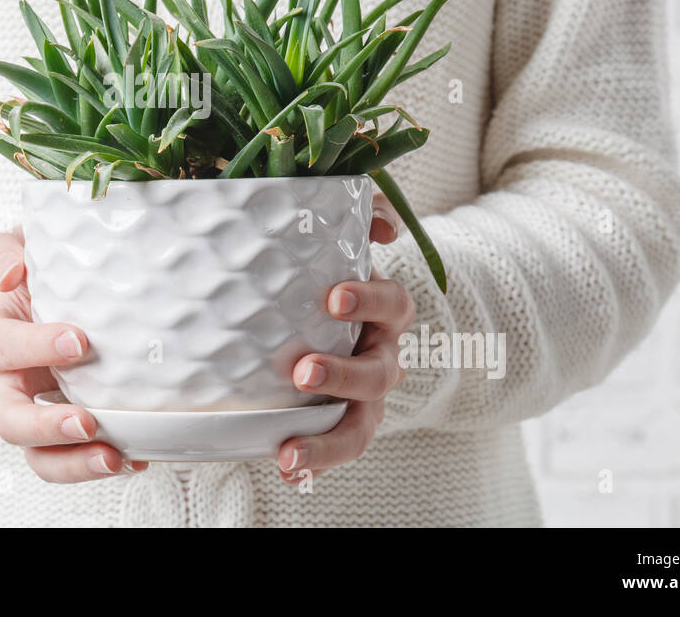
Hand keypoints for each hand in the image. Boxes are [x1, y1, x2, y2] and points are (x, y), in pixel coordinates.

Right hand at [0, 227, 147, 481]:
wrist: (68, 296)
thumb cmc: (42, 274)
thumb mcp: (22, 248)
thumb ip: (3, 251)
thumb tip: (12, 273)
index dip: (32, 347)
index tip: (80, 341)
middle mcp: (4, 382)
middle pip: (6, 418)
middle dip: (45, 427)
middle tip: (88, 421)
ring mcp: (31, 413)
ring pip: (36, 455)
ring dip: (72, 463)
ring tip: (113, 459)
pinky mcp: (60, 434)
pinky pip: (71, 461)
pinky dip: (99, 465)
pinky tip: (136, 458)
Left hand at [278, 194, 414, 483]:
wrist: (312, 316)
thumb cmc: (322, 270)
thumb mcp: (338, 236)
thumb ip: (359, 211)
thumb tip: (383, 225)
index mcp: (383, 311)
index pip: (392, 304)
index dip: (369, 300)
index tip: (333, 297)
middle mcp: (381, 357)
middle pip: (380, 373)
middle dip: (344, 374)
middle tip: (302, 371)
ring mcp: (363, 398)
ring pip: (361, 426)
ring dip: (329, 439)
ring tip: (290, 450)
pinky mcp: (337, 425)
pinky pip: (334, 450)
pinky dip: (315, 462)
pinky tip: (286, 468)